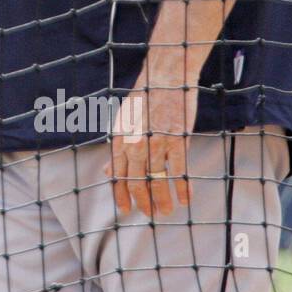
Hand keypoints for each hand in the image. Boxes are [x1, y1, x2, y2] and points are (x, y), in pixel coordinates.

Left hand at [108, 82, 193, 218]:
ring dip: (162, 201)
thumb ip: (117, 148)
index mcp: (119, 139)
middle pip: (136, 182)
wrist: (165, 76)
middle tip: (150, 214)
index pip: (117, 175)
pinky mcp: (177, 140)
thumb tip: (107, 170)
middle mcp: (134, 144)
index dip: (121, 195)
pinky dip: (182, 188)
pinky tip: (185, 199)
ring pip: (157, 181)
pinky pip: (178, 172)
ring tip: (166, 212)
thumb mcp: (123, 121)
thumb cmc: (145, 98)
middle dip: (143, 202)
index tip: (126, 210)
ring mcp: (156, 143)